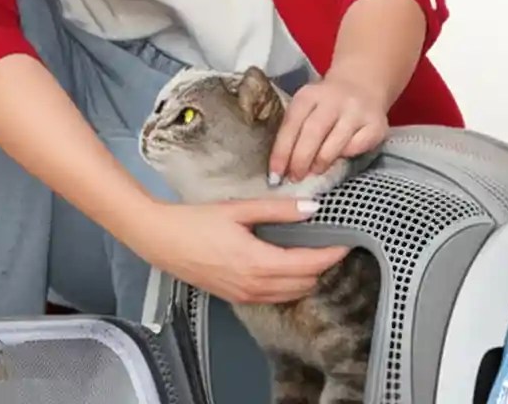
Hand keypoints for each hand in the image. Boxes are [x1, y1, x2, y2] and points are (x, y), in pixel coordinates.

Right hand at [126, 199, 348, 303]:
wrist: (160, 240)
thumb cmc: (196, 221)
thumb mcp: (239, 210)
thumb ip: (278, 210)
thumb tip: (314, 208)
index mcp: (258, 263)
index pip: (310, 265)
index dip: (332, 254)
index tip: (347, 240)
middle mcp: (255, 286)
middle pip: (306, 283)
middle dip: (324, 265)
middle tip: (333, 243)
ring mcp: (246, 296)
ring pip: (292, 294)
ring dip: (308, 277)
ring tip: (315, 252)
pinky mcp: (237, 298)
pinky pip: (275, 297)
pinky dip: (290, 285)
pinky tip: (289, 265)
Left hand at [269, 74, 387, 182]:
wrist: (362, 84)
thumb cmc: (326, 104)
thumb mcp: (307, 107)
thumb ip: (296, 131)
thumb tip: (284, 168)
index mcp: (309, 95)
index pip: (292, 124)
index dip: (281, 151)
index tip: (275, 173)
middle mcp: (333, 100)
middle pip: (313, 133)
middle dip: (301, 160)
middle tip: (295, 177)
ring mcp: (356, 111)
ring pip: (335, 144)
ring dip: (321, 163)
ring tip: (314, 172)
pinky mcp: (376, 124)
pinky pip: (357, 147)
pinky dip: (345, 156)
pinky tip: (340, 158)